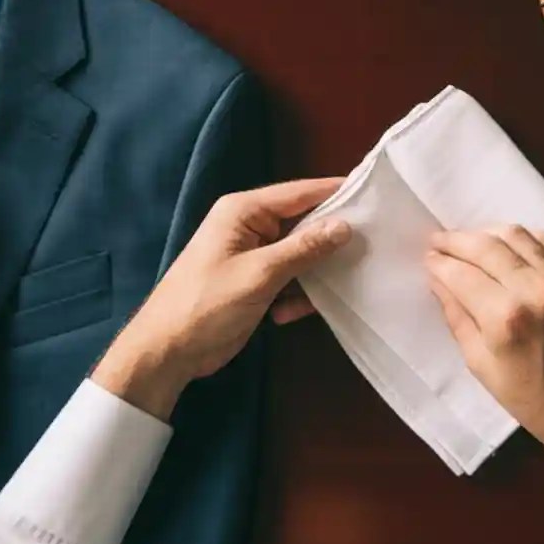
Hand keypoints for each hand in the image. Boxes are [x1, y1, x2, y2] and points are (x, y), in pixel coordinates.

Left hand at [92, 178, 350, 419]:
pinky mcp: (255, 284)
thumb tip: (345, 225)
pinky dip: (295, 296)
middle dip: (331, 238)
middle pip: (303, 223)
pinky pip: (288, 280)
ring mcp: (252, 257)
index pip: (299, 192)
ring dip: (313, 274)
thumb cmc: (206, 304)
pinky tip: (289, 314)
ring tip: (335, 288)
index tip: (375, 193)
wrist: (167, 352)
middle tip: (370, 247)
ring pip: (300, 255)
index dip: (336, 192)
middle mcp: (249, 227)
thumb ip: (304, 248)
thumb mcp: (260, 274)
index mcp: (243, 212)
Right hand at [426, 226, 543, 508]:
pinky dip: (522, 235)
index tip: (427, 259)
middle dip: (456, 240)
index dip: (439, 263)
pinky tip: (507, 243)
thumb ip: (458, 318)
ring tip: (469, 240)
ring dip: (486, 233)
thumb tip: (438, 281)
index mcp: (505, 319)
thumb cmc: (533, 401)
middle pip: (486, 245)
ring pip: (516, 234)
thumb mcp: (482, 367)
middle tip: (438, 241)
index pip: (461, 273)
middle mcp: (535, 289)